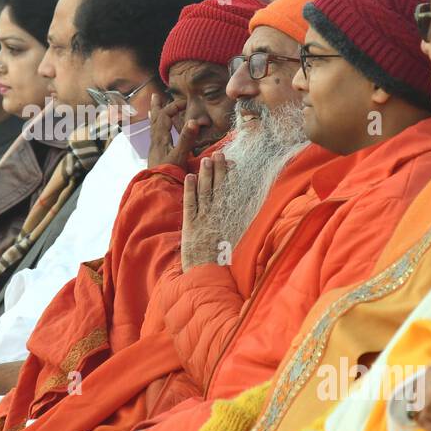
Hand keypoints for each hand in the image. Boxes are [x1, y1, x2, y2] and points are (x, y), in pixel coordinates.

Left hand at [147, 94, 199, 168]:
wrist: (157, 188)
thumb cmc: (169, 173)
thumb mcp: (180, 155)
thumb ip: (187, 139)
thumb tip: (193, 120)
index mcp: (161, 138)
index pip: (166, 116)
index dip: (174, 107)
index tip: (185, 103)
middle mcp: (155, 141)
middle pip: (155, 119)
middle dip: (157, 107)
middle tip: (155, 96)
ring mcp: (154, 148)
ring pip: (154, 128)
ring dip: (155, 116)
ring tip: (154, 109)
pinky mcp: (156, 155)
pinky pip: (155, 136)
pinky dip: (156, 129)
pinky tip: (158, 133)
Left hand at [180, 155, 230, 270]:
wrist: (209, 276)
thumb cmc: (220, 262)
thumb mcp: (231, 242)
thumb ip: (234, 226)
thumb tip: (239, 211)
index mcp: (229, 220)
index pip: (230, 194)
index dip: (229, 178)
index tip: (231, 164)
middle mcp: (218, 218)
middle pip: (219, 189)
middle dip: (219, 171)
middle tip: (220, 154)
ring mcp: (204, 220)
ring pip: (206, 193)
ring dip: (206, 175)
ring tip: (207, 160)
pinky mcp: (191, 226)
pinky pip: (191, 204)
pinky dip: (190, 190)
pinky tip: (191, 177)